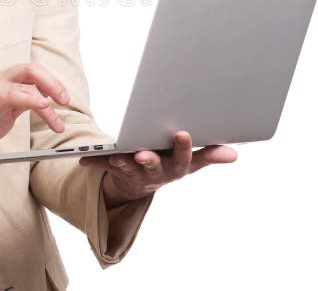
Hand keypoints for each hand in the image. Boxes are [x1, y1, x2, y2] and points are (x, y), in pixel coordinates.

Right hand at [0, 63, 69, 172]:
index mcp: (4, 81)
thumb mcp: (6, 112)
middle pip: (33, 68)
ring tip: (58, 120)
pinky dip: (37, 101)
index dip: (51, 82)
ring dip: (51, 96)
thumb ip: (23, 103)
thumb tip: (44, 101)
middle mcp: (0, 78)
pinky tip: (46, 111)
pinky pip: (20, 94)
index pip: (32, 72)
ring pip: (30, 77)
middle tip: (66, 100)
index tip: (62, 98)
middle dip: (54, 83)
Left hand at [78, 131, 237, 206]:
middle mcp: (157, 172)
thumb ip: (209, 155)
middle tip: (143, 153)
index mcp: (176, 166)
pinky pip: (103, 166)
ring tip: (116, 157)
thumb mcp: (191, 161)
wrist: (143, 184)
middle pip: (154, 166)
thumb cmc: (170, 162)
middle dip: (149, 159)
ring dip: (123, 163)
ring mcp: (136, 173)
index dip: (182, 148)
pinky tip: (84, 158)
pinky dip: (94, 162)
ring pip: (129, 168)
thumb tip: (233, 154)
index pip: (183, 159)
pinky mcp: (116, 171)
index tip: (181, 133)